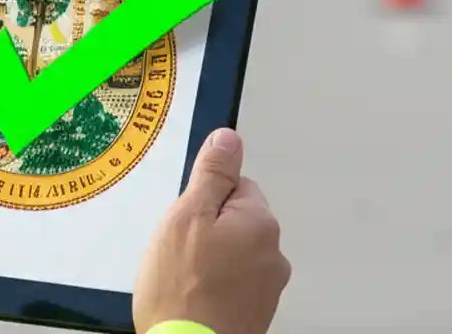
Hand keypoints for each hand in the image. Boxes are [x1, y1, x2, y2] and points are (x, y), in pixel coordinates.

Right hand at [134, 128, 289, 333]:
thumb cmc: (182, 289)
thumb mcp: (187, 216)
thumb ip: (212, 174)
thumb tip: (229, 138)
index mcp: (260, 221)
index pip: (235, 187)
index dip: (203, 201)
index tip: (185, 223)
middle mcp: (274, 253)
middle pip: (235, 222)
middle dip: (207, 232)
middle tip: (178, 253)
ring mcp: (268, 287)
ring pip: (233, 255)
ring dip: (211, 262)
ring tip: (182, 281)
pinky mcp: (256, 314)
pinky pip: (233, 285)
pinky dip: (214, 289)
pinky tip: (192, 299)